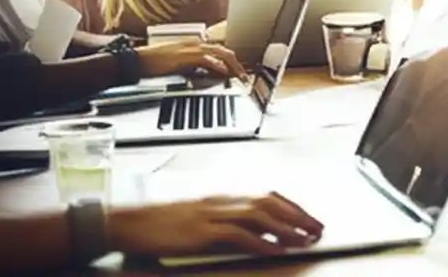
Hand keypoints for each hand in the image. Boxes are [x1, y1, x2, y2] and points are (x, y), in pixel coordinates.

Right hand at [108, 193, 323, 256]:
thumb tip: (258, 234)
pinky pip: (237, 235)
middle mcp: (221, 202)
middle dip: (298, 216)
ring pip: (259, 216)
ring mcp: (211, 215)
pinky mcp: (200, 232)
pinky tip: (274, 250)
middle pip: (270, 203)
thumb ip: (228, 224)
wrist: (130, 223)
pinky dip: (259, 242)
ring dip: (285, 228)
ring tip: (303, 239)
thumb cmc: (161, 224)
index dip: (293, 207)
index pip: (267, 196)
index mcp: (223, 198)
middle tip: (318, 229)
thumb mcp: (200, 220)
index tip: (310, 218)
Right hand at [136, 38, 245, 80]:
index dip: (231, 61)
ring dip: (232, 65)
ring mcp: (190, 49)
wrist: (138, 60)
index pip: (218, 51)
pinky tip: (222, 71)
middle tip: (244, 76)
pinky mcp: (184, 56)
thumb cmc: (154, 62)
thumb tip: (206, 73)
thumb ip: (194, 66)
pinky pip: (205, 59)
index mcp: (194, 45)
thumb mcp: (179, 63)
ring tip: (239, 75)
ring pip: (219, 53)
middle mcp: (195, 44)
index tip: (239, 72)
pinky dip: (216, 65)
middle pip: (223, 51)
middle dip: (237, 64)